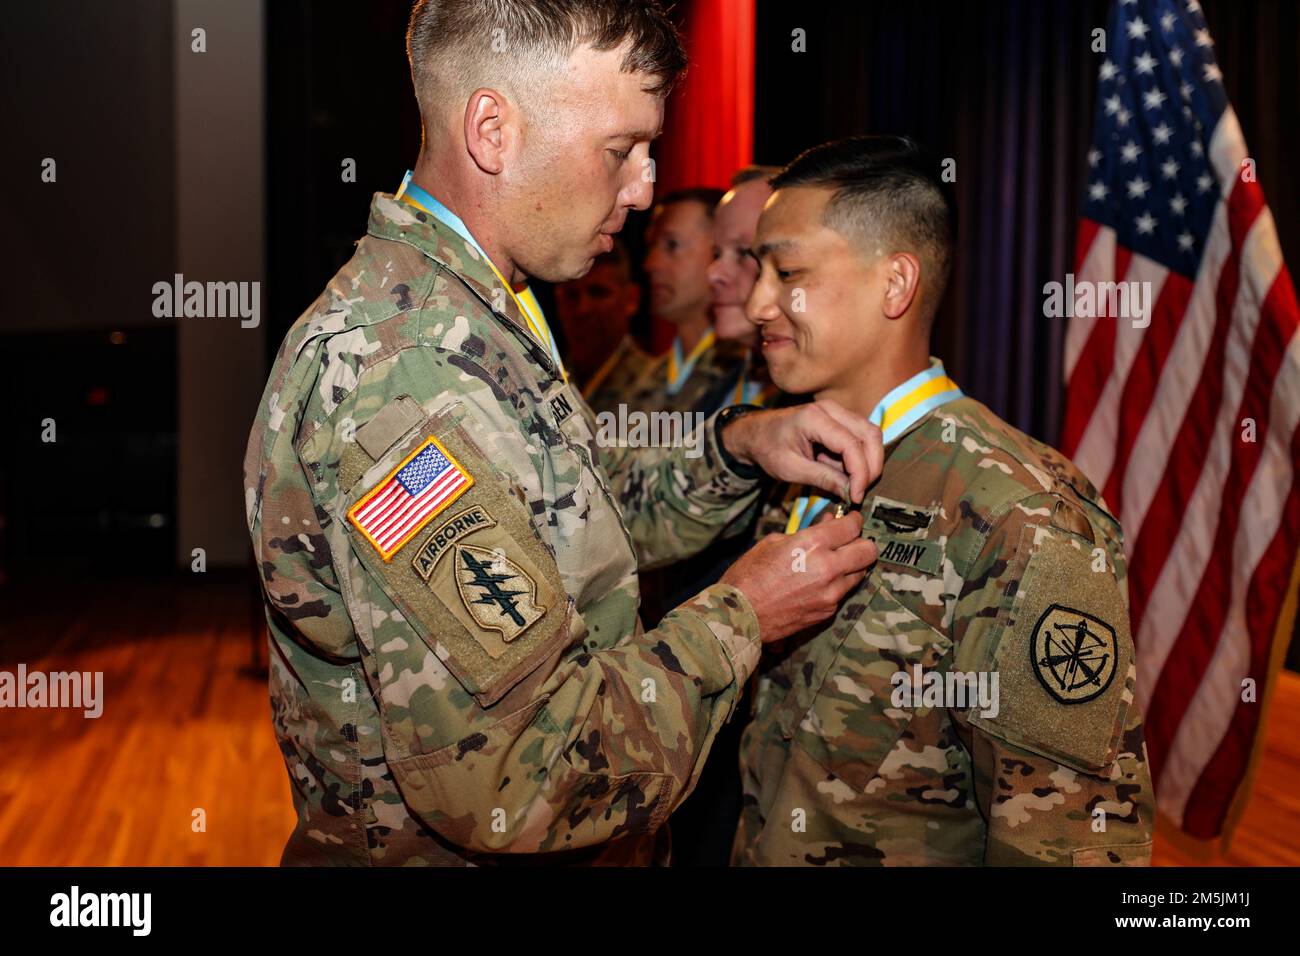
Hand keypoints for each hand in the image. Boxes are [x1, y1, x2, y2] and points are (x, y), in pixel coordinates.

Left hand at [721, 400, 882, 503]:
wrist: (755, 434)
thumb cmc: (767, 448)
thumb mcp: (791, 469)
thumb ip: (823, 478)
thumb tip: (850, 492)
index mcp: (814, 418)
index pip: (851, 444)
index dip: (860, 472)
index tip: (856, 495)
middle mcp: (830, 409)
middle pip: (870, 434)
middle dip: (871, 466)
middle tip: (860, 490)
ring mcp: (836, 412)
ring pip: (869, 434)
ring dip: (867, 461)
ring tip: (849, 482)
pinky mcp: (839, 420)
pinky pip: (860, 437)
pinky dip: (858, 457)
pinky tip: (841, 471)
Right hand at [721, 511, 876, 641]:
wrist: (739, 615)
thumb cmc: (749, 574)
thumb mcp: (774, 542)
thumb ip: (807, 532)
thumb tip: (829, 522)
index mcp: (813, 544)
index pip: (852, 526)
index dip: (853, 520)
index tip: (850, 520)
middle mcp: (828, 568)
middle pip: (868, 551)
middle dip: (862, 543)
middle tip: (849, 541)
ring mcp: (830, 593)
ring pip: (861, 573)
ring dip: (851, 565)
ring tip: (833, 563)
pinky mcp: (828, 612)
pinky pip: (843, 593)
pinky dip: (836, 585)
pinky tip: (818, 583)